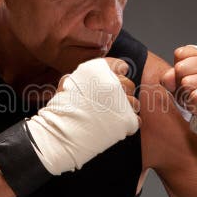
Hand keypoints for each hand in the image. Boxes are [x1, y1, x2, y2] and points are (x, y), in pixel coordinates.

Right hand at [27, 57, 139, 174]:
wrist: (61, 130)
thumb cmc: (62, 107)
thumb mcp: (69, 82)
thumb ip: (85, 76)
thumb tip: (97, 75)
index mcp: (99, 71)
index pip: (120, 65)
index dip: (119, 73)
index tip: (115, 80)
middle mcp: (113, 83)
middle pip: (129, 85)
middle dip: (124, 93)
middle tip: (113, 102)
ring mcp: (121, 102)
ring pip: (135, 103)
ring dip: (128, 109)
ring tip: (116, 115)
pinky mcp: (125, 120)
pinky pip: (135, 120)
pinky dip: (129, 124)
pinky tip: (118, 126)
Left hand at [161, 44, 196, 163]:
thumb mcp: (183, 88)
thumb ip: (173, 78)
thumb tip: (167, 77)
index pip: (180, 54)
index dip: (179, 72)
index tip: (193, 83)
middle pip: (181, 68)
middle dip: (183, 87)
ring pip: (186, 83)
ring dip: (189, 99)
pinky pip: (192, 98)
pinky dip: (194, 108)